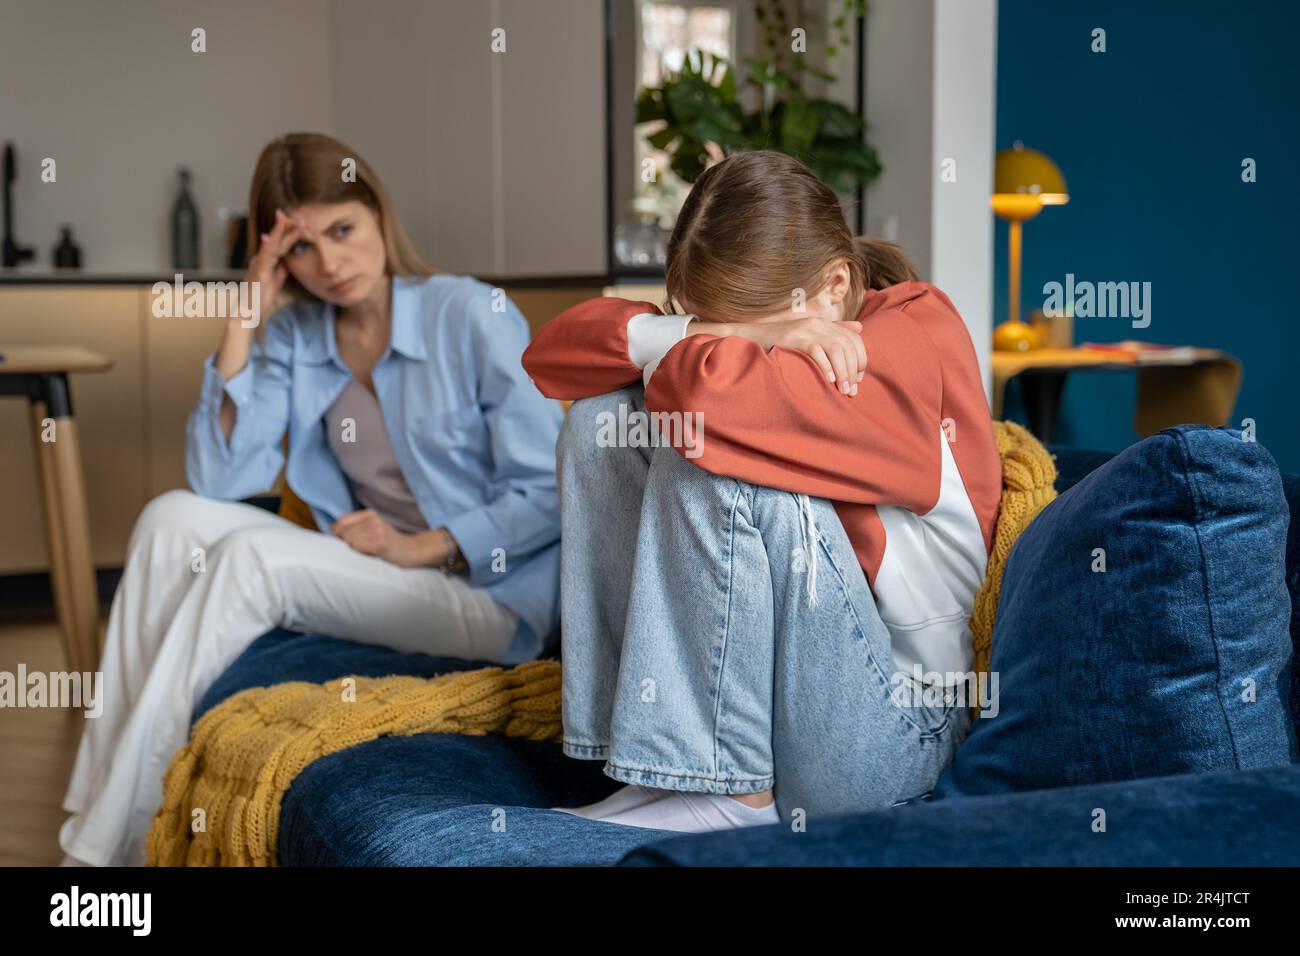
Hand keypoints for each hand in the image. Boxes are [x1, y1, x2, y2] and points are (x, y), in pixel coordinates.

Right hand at [245, 208, 304, 312]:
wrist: (246, 312)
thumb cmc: (259, 298)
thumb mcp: (275, 283)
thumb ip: (281, 271)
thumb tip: (288, 261)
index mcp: (265, 262)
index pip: (280, 245)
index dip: (290, 235)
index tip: (301, 224)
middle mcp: (260, 260)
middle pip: (276, 241)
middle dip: (286, 228)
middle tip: (296, 215)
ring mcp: (258, 265)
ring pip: (270, 245)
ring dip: (278, 231)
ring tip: (285, 218)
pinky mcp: (257, 273)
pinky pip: (263, 258)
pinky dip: (267, 247)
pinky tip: (270, 238)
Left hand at [332, 508, 421, 566]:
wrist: (409, 550)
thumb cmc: (387, 541)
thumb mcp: (372, 527)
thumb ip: (354, 525)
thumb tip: (331, 527)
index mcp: (370, 513)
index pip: (342, 521)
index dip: (337, 532)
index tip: (344, 539)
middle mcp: (373, 519)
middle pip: (344, 532)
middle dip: (346, 541)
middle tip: (361, 546)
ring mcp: (377, 531)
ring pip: (350, 540)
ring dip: (355, 548)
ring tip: (367, 548)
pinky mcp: (379, 544)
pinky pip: (358, 547)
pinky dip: (360, 552)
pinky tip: (371, 552)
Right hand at [695, 313, 866, 394]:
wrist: (749, 336)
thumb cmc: (779, 341)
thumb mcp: (809, 333)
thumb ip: (834, 330)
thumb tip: (860, 328)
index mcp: (823, 323)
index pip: (854, 339)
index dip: (861, 360)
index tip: (858, 379)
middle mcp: (818, 324)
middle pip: (848, 346)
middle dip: (854, 370)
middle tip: (852, 391)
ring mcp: (806, 329)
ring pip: (836, 349)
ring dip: (843, 372)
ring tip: (843, 390)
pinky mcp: (794, 337)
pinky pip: (816, 351)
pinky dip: (825, 366)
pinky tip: (828, 380)